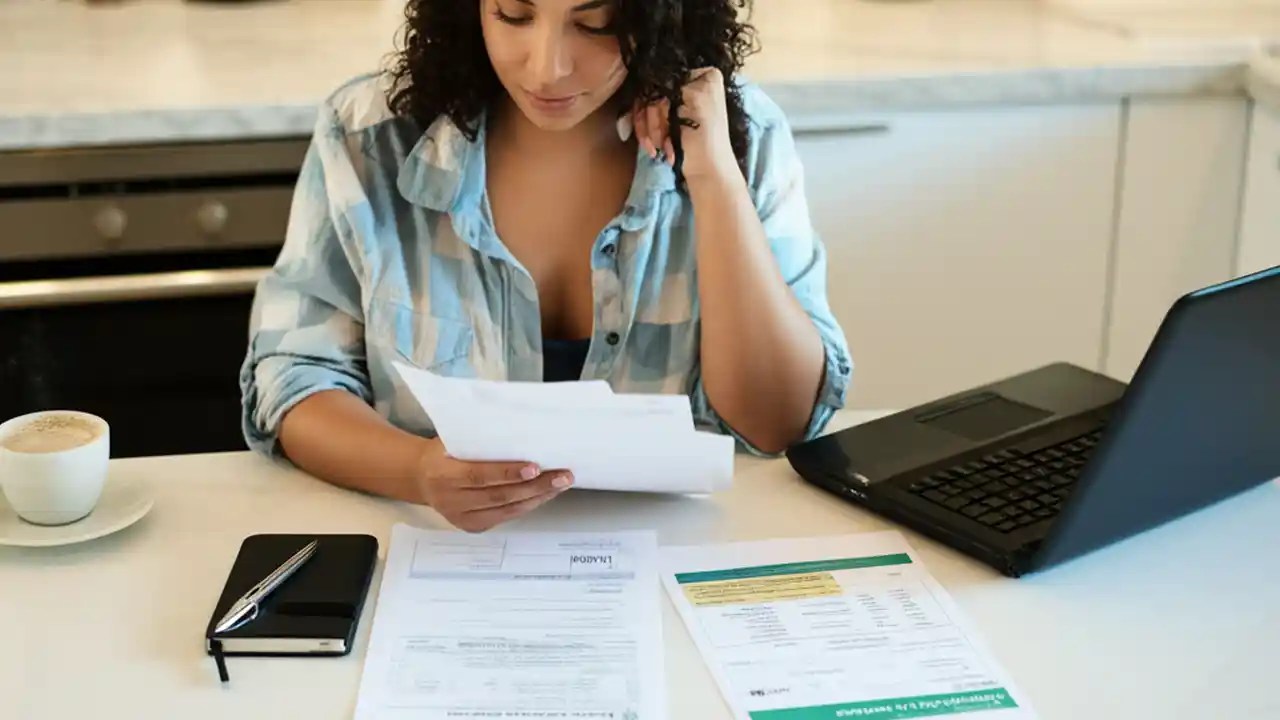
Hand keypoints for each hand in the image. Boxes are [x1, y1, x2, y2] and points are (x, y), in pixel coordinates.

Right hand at [413, 439, 572, 532]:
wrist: (422, 478)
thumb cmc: (443, 452)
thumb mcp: (452, 440)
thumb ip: (479, 441)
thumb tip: (521, 431)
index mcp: (443, 474)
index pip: (480, 475)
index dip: (509, 473)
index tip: (535, 467)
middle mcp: (451, 500)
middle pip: (500, 495)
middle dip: (535, 486)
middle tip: (562, 476)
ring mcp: (462, 517)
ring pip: (507, 509)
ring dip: (538, 497)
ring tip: (560, 484)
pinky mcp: (473, 526)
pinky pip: (506, 516)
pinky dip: (528, 505)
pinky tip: (544, 494)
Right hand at [632, 67, 737, 183]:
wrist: (706, 173)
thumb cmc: (706, 138)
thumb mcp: (694, 101)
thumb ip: (673, 83)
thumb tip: (650, 72)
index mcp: (704, 75)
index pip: (665, 77)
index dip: (658, 100)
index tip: (662, 119)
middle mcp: (690, 83)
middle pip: (654, 93)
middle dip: (654, 121)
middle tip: (660, 141)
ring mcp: (678, 102)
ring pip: (647, 109)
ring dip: (653, 132)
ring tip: (661, 149)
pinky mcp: (668, 120)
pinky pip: (646, 121)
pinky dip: (651, 137)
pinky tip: (662, 151)